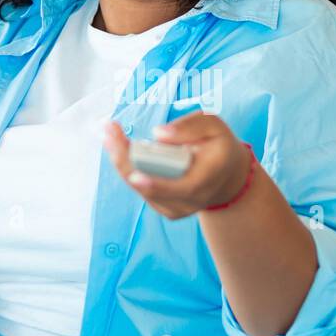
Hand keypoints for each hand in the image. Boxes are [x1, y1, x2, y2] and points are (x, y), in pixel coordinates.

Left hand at [101, 111, 252, 219]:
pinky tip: (118, 147)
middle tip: (109, 133)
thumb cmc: (217, 145)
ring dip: (122, 161)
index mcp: (210, 176)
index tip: (135, 176)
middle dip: (127, 161)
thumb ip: (190, 126)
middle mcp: (194, 198)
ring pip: (142, 188)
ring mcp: (178, 207)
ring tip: (109, 133)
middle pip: (152, 187)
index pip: (183, 186)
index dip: (157, 184)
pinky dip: (128, 168)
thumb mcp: (213, 126)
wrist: (226, 177)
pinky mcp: (166, 209)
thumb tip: (158, 135)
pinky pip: (142, 189)